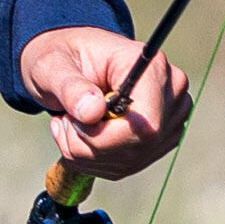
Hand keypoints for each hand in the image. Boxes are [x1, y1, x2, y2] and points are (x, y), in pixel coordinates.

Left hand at [18, 25, 189, 180]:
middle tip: (63, 121)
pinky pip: (126, 166)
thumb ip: (70, 87)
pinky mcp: (159, 140)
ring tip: (69, 122)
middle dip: (89, 145)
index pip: (147, 124)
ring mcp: (169, 120)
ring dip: (86, 153)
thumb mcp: (53, 66)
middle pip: (138, 147)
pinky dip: (93, 159)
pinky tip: (82, 133)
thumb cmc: (61, 58)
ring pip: (129, 160)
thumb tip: (92, 111)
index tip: (73, 121)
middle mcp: (170, 94)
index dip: (106, 137)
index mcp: (152, 67)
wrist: (67, 64)